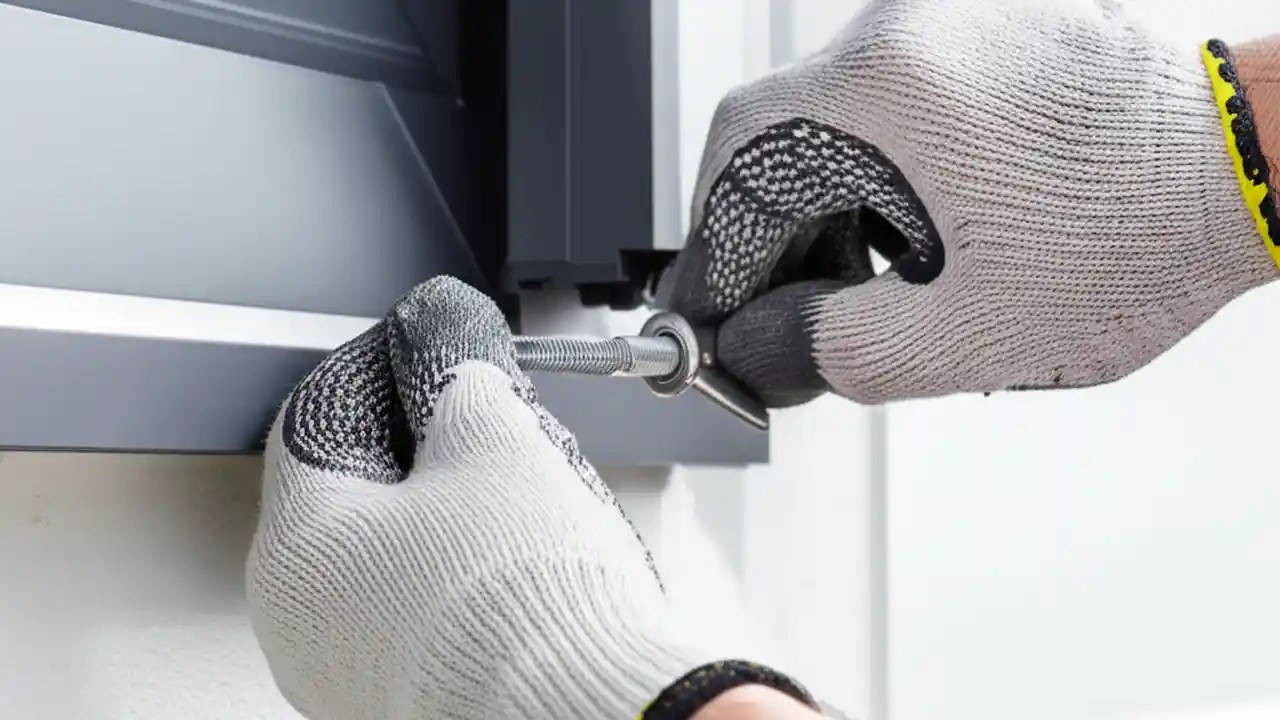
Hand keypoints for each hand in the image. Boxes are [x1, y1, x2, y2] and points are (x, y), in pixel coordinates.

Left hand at [246, 277, 815, 718]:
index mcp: (296, 546)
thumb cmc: (527, 600)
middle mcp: (298, 622)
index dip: (380, 372)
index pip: (313, 420)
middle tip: (486, 430)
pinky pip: (414, 616)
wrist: (584, 711)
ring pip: (386, 559)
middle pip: (351, 494)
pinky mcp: (398, 703)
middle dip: (421, 451)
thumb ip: (457, 379)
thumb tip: (447, 348)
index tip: (427, 356)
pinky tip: (512, 572)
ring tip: (513, 509)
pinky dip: (453, 582)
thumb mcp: (495, 443)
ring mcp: (344, 674)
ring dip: (442, 521)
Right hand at [665, 0, 1277, 405]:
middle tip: (772, 319)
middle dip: (759, 241)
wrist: (1256, 168)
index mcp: (886, 93)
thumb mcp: (970, 335)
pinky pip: (874, 110)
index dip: (709, 257)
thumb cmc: (1143, 238)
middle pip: (768, 140)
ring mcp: (936, 30)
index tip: (705, 319)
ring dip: (813, 213)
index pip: (736, 171)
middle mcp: (900, 38)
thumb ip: (838, 349)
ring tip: (857, 292)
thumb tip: (763, 342)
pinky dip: (863, 181)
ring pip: (818, 127)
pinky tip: (905, 244)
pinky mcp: (967, 43)